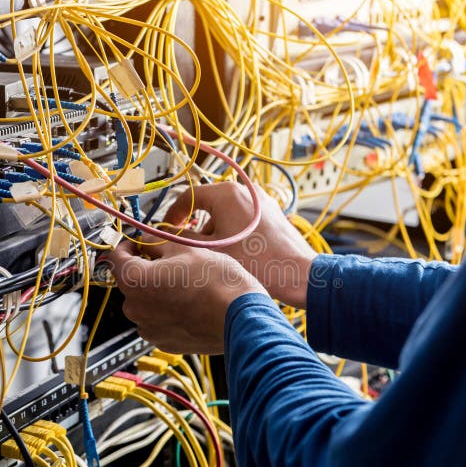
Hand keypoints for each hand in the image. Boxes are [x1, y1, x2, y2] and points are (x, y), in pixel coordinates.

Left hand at [108, 235, 267, 353]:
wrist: (241, 316)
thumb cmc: (217, 282)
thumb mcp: (185, 248)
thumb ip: (156, 242)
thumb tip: (145, 240)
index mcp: (134, 280)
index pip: (116, 257)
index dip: (128, 245)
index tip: (139, 242)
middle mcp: (136, 308)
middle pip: (131, 282)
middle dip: (145, 269)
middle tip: (170, 260)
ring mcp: (150, 329)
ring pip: (145, 303)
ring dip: (157, 291)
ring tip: (184, 283)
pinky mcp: (165, 342)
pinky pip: (158, 321)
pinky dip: (168, 311)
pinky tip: (190, 302)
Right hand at [164, 182, 316, 307]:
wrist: (298, 275)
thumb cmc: (258, 263)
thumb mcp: (211, 252)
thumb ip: (184, 238)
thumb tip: (168, 234)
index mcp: (227, 193)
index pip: (188, 196)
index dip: (173, 215)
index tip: (168, 230)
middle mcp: (245, 191)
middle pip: (207, 205)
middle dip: (196, 227)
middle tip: (190, 247)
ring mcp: (261, 202)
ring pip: (226, 213)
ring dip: (215, 232)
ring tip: (217, 257)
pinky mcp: (271, 214)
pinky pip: (243, 219)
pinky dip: (233, 233)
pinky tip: (235, 256)